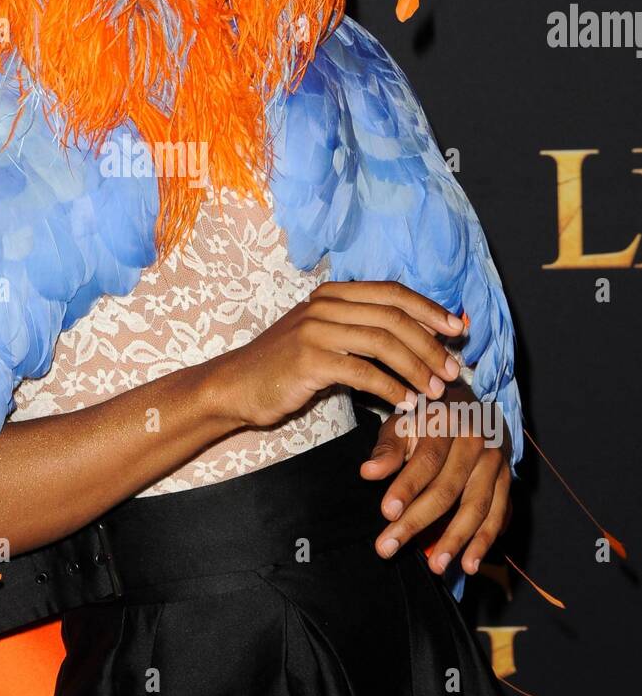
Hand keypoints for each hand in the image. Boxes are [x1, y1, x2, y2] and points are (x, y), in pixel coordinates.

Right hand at [213, 280, 464, 430]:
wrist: (237, 385)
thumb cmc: (287, 365)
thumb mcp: (325, 336)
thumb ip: (363, 328)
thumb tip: (420, 332)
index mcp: (333, 293)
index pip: (392, 292)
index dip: (429, 309)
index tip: (458, 330)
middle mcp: (325, 304)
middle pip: (393, 316)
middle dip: (430, 344)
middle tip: (452, 371)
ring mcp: (315, 330)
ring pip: (382, 342)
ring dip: (416, 368)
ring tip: (435, 391)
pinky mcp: (308, 360)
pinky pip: (362, 372)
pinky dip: (390, 388)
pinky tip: (405, 403)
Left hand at [361, 381, 513, 575]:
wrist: (469, 406)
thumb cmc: (426, 419)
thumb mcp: (403, 423)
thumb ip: (388, 449)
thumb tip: (368, 472)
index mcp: (447, 421)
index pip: (427, 459)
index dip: (407, 486)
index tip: (386, 512)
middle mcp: (476, 440)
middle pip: (448, 488)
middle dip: (417, 521)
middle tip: (389, 548)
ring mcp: (496, 461)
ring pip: (477, 506)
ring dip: (455, 540)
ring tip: (434, 566)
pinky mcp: (507, 479)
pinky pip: (499, 515)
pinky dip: (484, 542)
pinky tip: (468, 564)